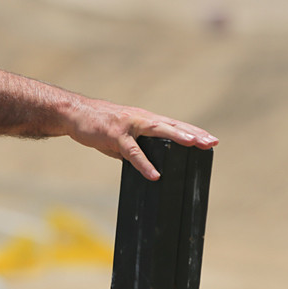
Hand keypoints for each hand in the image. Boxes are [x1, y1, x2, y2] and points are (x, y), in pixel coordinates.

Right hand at [69, 101, 217, 180]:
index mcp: (145, 120)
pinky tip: (155, 174)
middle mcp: (141, 119)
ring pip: (158, 131)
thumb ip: (136, 148)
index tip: (211, 139)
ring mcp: (129, 125)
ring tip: (194, 145)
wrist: (75, 113)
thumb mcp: (122, 137)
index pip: (174, 125)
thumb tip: (147, 166)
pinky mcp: (115, 135)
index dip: (193, 132)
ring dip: (177, 137)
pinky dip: (144, 163)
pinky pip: (133, 151)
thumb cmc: (99, 125)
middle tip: (212, 141)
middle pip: (172, 126)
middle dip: (193, 134)